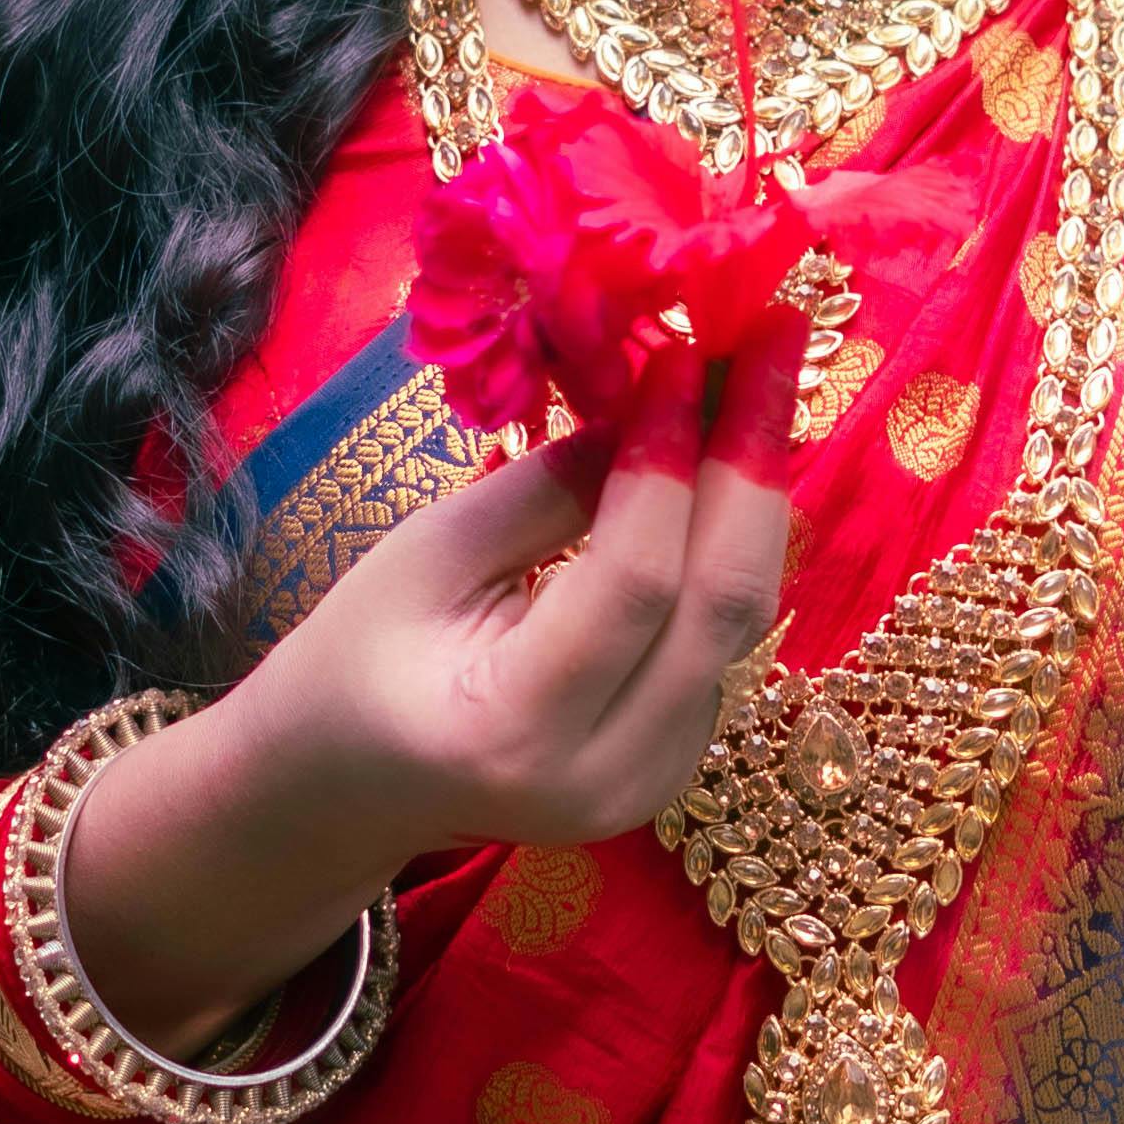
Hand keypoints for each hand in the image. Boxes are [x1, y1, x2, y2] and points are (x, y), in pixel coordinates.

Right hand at [63, 319, 800, 1042]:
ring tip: (760, 377)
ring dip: (755, 494)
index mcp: (514, 729)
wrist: (349, 785)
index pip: (635, 582)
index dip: (671, 459)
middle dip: (755, 460)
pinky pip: (726, 639)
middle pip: (725, 605)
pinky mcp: (676, 768)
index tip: (684, 349)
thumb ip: (548, 488)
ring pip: (742, 621)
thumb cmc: (359, 656)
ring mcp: (652, 783)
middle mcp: (607, 774)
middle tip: (774, 338)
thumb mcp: (427, 554)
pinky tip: (727, 463)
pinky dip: (730, 544)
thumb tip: (654, 391)